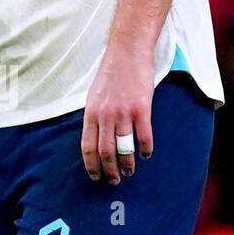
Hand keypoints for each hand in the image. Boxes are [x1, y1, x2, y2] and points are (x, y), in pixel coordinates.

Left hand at [81, 45, 154, 184]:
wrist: (127, 53)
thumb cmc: (111, 74)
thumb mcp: (94, 95)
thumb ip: (94, 115)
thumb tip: (94, 136)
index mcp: (91, 112)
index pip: (87, 145)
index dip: (91, 164)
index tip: (95, 176)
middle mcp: (105, 115)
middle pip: (106, 151)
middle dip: (109, 170)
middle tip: (114, 181)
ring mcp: (123, 113)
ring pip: (124, 147)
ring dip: (127, 164)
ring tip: (129, 172)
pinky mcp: (141, 109)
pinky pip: (144, 136)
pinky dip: (146, 149)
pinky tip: (146, 155)